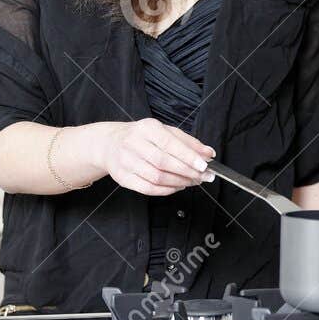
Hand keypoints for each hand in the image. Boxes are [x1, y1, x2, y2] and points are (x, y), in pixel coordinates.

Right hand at [94, 119, 213, 196]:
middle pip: (163, 162)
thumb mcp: (165, 131)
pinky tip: (177, 186)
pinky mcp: (123, 178)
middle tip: (203, 176)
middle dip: (187, 172)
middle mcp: (133, 144)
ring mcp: (126, 162)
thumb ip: (188, 142)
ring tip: (193, 181)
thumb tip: (208, 153)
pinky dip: (167, 190)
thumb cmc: (142, 137)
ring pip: (157, 178)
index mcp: (146, 128)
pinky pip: (148, 189)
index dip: (188, 157)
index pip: (170, 144)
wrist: (109, 143)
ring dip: (179, 182)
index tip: (204, 165)